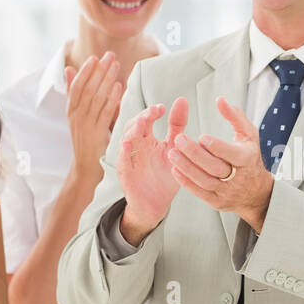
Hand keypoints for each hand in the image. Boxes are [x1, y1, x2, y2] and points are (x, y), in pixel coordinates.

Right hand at [66, 51, 123, 180]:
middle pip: (87, 88)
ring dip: (107, 79)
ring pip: (96, 97)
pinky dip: (112, 97)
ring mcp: (86, 124)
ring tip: (116, 65)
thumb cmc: (85, 138)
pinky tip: (118, 86)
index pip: (76, 86)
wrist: (86, 166)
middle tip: (110, 55)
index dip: (84, 71)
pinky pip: (105, 112)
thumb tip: (68, 69)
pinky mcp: (97, 133)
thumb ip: (74, 92)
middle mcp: (77, 116)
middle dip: (99, 70)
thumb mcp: (77, 114)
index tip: (94, 58)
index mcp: (71, 110)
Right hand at [117, 97, 187, 239]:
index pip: (145, 120)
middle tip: (153, 111)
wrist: (157, 204)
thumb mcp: (175, 148)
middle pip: (132, 126)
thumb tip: (182, 100)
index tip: (162, 108)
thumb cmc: (165, 175)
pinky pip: (122, 163)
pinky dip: (123, 154)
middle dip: (141, 117)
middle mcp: (135, 147)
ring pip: (125, 141)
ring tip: (141, 124)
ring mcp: (128, 160)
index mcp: (146, 139)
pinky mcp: (126, 176)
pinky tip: (127, 145)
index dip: (151, 112)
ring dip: (132, 131)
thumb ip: (177, 125)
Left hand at [167, 96, 272, 230]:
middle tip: (178, 139)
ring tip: (172, 153)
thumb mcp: (249, 135)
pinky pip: (200, 192)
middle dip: (196, 154)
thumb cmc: (250, 157)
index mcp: (247, 159)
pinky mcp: (217, 201)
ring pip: (205, 181)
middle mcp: (238, 178)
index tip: (202, 137)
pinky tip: (175, 169)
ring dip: (187, 167)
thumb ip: (235, 117)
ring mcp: (227, 192)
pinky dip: (186, 182)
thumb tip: (220, 100)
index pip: (232, 154)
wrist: (257, 192)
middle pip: (215, 167)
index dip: (217, 147)